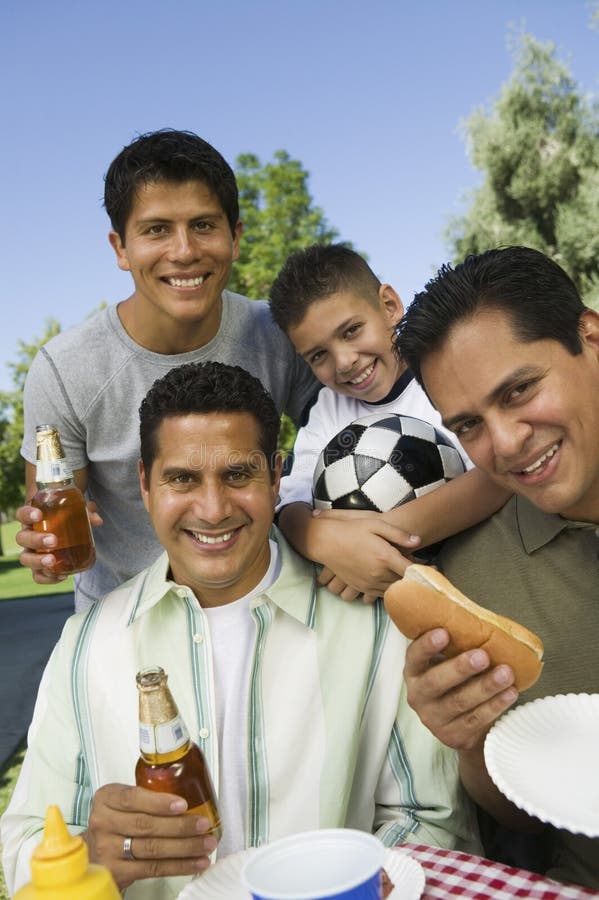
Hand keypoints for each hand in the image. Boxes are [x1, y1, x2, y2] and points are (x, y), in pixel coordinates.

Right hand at [15, 502, 101, 582]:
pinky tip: (62, 576)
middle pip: (22, 538)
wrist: (67, 529)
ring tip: (52, 561)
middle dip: (36, 540)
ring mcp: (32, 552)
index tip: (39, 515)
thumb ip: (87, 512)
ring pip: (25, 558)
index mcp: (32, 518)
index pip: (22, 514)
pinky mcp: (40, 566)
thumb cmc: (68, 515)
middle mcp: (28, 535)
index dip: (27, 514)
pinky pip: (38, 576)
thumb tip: (97, 521)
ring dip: (38, 560)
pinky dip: (47, 578)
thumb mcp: (78, 510)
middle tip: (53, 540)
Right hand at [84, 784, 217, 890]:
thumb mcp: (122, 801)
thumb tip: (190, 800)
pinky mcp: (116, 872)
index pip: (133, 798)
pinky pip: (153, 869)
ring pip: (152, 848)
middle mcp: (103, 822)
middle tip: (202, 824)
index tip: (183, 804)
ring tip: (205, 844)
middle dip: (180, 826)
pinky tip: (195, 862)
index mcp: (106, 798)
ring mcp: (108, 849)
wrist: (92, 850)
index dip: (160, 803)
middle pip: (146, 825)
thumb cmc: (114, 821)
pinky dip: (178, 866)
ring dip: (184, 847)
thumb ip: (146, 798)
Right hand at [311, 508, 420, 597]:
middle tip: (429, 576)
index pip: (412, 571)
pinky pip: (381, 594)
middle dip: (417, 580)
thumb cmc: (351, 530)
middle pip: (405, 583)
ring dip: (404, 587)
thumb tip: (418, 541)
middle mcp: (378, 574)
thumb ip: (398, 534)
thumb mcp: (375, 524)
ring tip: (413, 582)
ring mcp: (369, 583)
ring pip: (394, 591)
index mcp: (385, 557)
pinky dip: (390, 591)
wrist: (325, 541)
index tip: (437, 570)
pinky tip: (394, 584)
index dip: (427, 572)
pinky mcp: (361, 587)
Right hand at [403, 629, 518, 750]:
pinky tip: (510, 693)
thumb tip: (484, 621)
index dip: (427, 645)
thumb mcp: (446, 661)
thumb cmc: (456, 680)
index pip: (414, 656)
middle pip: (436, 682)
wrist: (459, 723)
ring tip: (506, 673)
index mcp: (414, 671)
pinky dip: (495, 705)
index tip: (444, 632)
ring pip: (460, 702)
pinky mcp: (452, 735)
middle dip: (461, 668)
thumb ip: (457, 645)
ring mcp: (433, 718)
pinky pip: (475, 719)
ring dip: (485, 686)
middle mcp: (418, 695)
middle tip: (483, 655)